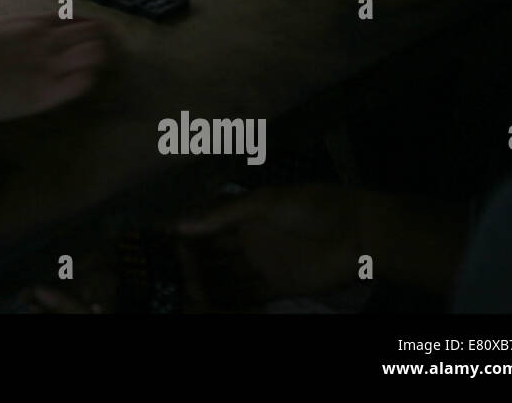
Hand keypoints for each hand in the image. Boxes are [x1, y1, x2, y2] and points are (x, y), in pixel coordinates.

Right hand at [0, 16, 111, 125]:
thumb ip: (13, 26)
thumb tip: (25, 28)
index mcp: (30, 25)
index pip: (68, 18)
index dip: (82, 21)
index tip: (90, 25)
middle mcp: (45, 42)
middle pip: (85, 33)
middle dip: (95, 35)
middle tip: (99, 42)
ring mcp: (48, 68)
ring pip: (90, 54)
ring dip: (97, 54)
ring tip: (97, 58)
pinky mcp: (46, 95)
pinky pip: (80, 84)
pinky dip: (88, 78)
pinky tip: (86, 78)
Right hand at [175, 185, 368, 305]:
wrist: (359, 232)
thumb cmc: (312, 208)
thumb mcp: (266, 202)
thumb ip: (223, 214)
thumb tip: (180, 225)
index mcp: (242, 214)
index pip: (204, 223)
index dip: (181, 232)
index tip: (152, 241)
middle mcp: (246, 239)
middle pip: (210, 253)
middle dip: (187, 262)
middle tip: (160, 275)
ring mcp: (261, 264)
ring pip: (224, 277)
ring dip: (204, 285)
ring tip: (178, 295)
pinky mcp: (276, 286)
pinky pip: (246, 296)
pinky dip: (229, 302)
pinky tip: (208, 308)